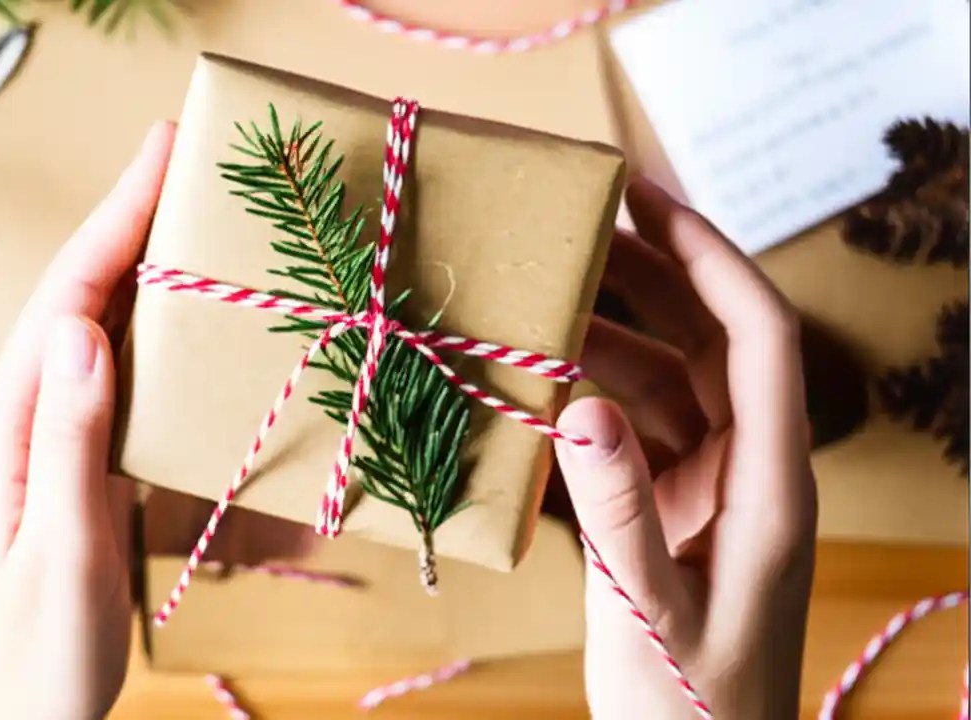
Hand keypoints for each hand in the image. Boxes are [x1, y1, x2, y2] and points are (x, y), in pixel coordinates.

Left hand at [0, 122, 174, 719]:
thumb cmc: (34, 658)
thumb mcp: (61, 550)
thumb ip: (70, 440)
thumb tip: (86, 329)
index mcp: (8, 423)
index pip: (66, 297)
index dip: (116, 218)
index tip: (163, 154)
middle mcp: (20, 414)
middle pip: (79, 295)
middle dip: (132, 222)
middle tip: (192, 167)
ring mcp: (43, 437)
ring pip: (98, 330)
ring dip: (144, 271)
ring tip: (196, 223)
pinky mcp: (70, 462)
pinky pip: (113, 378)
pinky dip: (152, 334)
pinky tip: (183, 321)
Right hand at [555, 176, 816, 718]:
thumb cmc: (692, 709)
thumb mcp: (650, 612)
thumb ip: (619, 514)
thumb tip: (584, 409)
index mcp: (771, 484)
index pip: (757, 338)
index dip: (711, 257)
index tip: (648, 200)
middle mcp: (749, 469)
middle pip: (707, 342)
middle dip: (650, 278)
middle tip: (577, 227)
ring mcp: (709, 487)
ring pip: (663, 382)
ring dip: (606, 341)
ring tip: (537, 305)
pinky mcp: (670, 509)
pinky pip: (632, 430)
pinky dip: (587, 400)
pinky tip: (538, 384)